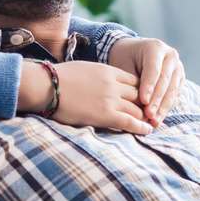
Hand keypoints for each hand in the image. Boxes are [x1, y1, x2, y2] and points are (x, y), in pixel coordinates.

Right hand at [18, 59, 151, 133]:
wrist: (47, 86)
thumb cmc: (58, 79)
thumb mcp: (84, 70)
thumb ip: (97, 76)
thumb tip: (97, 84)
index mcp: (108, 70)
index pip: (133, 80)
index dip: (140, 91)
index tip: (143, 99)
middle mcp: (113, 84)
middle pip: (139, 94)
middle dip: (146, 104)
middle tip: (152, 113)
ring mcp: (111, 99)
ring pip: (138, 108)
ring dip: (146, 116)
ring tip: (152, 123)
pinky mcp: (106, 114)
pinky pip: (130, 121)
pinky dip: (141, 126)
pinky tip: (147, 130)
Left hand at [107, 37, 184, 124]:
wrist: (132, 54)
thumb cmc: (124, 60)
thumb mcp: (124, 66)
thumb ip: (131, 82)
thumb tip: (138, 105)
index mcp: (155, 47)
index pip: (154, 70)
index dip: (149, 87)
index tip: (143, 101)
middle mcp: (170, 56)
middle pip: (166, 80)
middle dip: (157, 100)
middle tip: (149, 115)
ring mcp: (178, 67)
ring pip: (173, 89)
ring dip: (163, 107)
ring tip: (154, 121)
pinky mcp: (179, 79)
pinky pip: (175, 95)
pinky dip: (166, 108)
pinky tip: (158, 120)